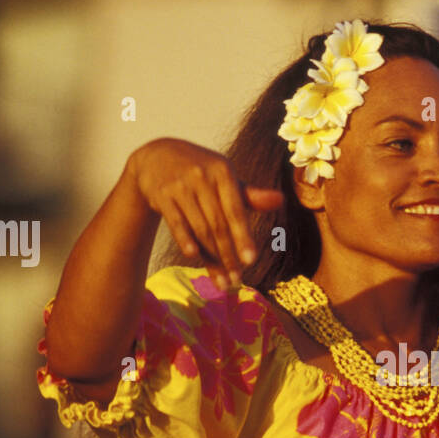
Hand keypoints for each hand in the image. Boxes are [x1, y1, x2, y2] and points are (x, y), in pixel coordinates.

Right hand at [129, 138, 283, 287]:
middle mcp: (201, 177)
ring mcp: (180, 187)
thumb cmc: (202, 172)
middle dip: (228, 256)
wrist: (158, 156)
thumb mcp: (225, 178)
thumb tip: (280, 200)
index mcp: (223, 172)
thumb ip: (250, 195)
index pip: (235, 211)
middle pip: (217, 224)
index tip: (251, 261)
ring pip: (199, 228)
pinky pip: (175, 223)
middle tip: (238, 280)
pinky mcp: (161, 196)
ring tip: (223, 281)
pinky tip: (194, 256)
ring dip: (211, 258)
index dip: (243, 237)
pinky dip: (184, 239)